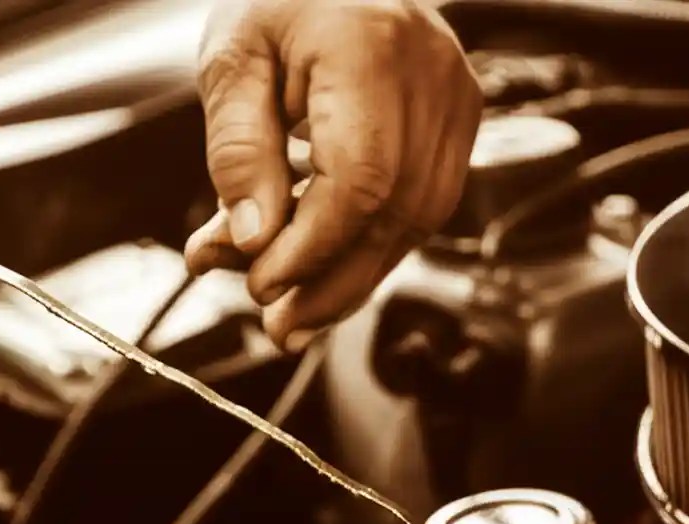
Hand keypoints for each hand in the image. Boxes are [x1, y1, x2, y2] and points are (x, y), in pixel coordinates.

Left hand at [185, 0, 481, 350]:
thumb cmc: (275, 0)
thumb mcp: (231, 64)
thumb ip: (239, 153)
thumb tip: (253, 241)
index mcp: (370, 46)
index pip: (360, 179)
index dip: (313, 248)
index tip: (261, 285)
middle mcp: (431, 73)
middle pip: (397, 211)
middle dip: (332, 282)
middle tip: (276, 325)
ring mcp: (456, 96)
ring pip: (418, 220)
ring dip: (354, 278)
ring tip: (295, 315)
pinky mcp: (457, 119)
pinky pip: (424, 203)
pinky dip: (374, 248)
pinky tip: (329, 274)